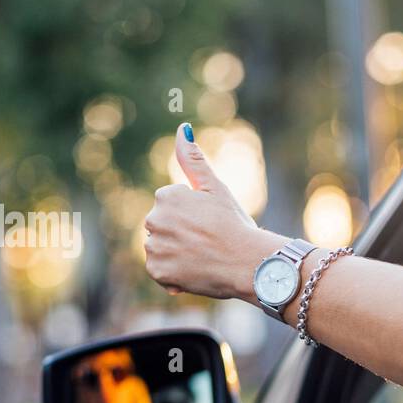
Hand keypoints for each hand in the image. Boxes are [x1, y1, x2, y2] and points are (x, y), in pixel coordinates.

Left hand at [143, 123, 261, 299]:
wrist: (249, 264)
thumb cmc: (234, 223)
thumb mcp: (215, 187)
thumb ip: (193, 160)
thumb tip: (182, 128)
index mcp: (166, 197)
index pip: (170, 207)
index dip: (191, 216)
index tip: (208, 223)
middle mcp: (154, 220)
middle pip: (162, 227)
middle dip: (180, 234)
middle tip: (206, 241)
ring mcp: (154, 247)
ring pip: (160, 249)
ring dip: (175, 254)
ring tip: (201, 256)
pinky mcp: (157, 271)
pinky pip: (159, 271)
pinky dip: (173, 274)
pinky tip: (193, 271)